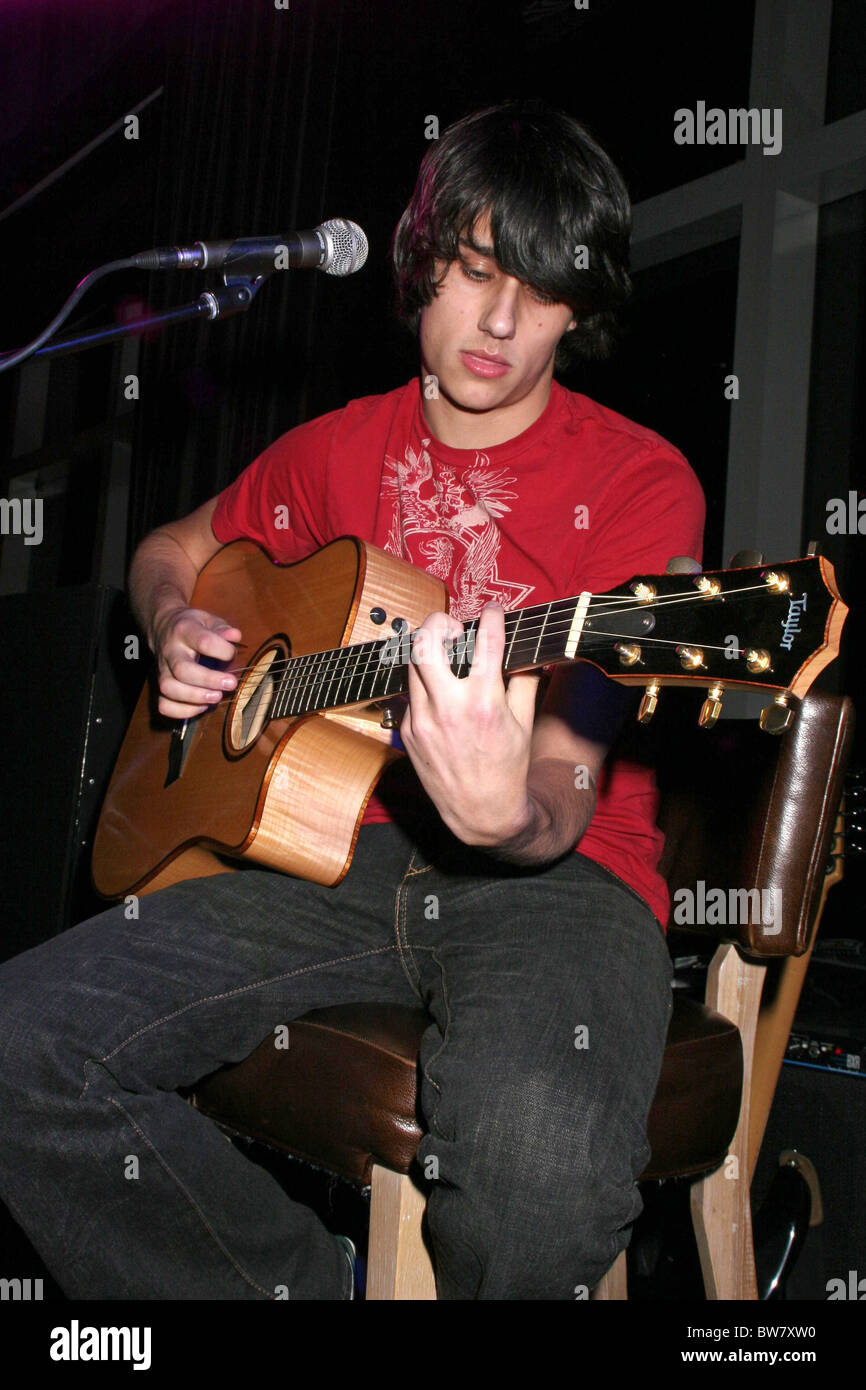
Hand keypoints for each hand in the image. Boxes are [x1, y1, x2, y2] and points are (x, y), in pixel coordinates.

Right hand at [152, 606, 241, 719]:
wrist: (162, 627)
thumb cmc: (193, 627)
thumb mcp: (208, 620)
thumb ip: (222, 629)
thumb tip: (235, 636)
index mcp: (185, 630)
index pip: (203, 641)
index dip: (222, 651)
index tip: (231, 655)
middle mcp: (170, 651)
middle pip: (183, 670)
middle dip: (209, 680)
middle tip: (231, 684)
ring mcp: (162, 670)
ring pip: (169, 689)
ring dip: (195, 698)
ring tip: (217, 697)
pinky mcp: (159, 687)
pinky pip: (164, 705)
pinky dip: (184, 711)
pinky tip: (202, 706)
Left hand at [399, 603, 539, 844]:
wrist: (480, 813)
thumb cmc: (507, 769)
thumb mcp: (524, 723)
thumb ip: (523, 681)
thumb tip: (525, 652)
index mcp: (483, 703)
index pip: (484, 641)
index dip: (491, 616)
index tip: (494, 611)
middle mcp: (448, 708)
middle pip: (426, 641)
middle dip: (439, 622)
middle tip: (452, 627)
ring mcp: (422, 720)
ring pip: (410, 663)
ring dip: (427, 651)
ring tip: (443, 653)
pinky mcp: (406, 732)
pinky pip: (410, 694)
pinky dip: (424, 684)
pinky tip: (439, 691)